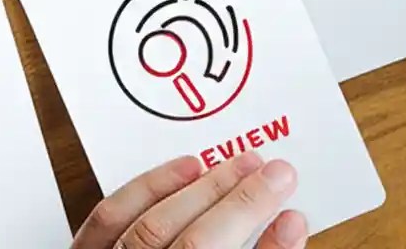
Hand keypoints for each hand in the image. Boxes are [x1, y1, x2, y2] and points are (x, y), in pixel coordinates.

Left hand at [73, 153, 306, 248]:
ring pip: (152, 226)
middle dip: (240, 203)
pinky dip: (150, 187)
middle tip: (278, 174)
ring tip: (242, 166)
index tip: (295, 214)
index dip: (266, 244)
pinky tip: (186, 169)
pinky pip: (110, 218)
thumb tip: (289, 231)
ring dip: (203, 189)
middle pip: (192, 246)